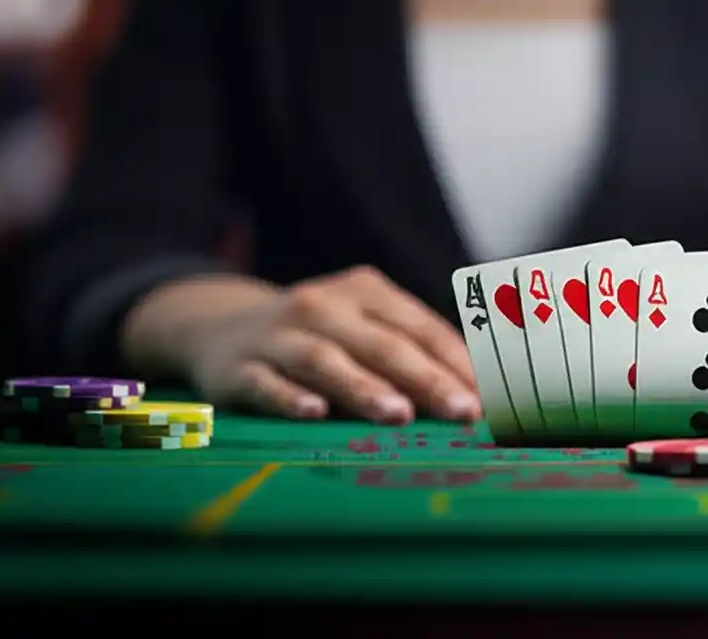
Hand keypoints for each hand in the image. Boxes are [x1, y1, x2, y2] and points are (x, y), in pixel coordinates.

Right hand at [123, 266, 480, 423]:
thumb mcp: (364, 328)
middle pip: (382, 344)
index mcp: (366, 292)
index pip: (420, 328)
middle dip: (426, 379)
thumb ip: (413, 353)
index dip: (456, 363)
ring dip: (364, 387)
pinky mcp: (237, 367)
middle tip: (461, 412)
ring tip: (399, 415)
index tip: (488, 398)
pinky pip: (265, 382)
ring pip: (326, 360)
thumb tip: (478, 396)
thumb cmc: (319, 337)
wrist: (219, 327)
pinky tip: (314, 413)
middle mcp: (323, 306)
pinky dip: (289, 397)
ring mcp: (278, 335)